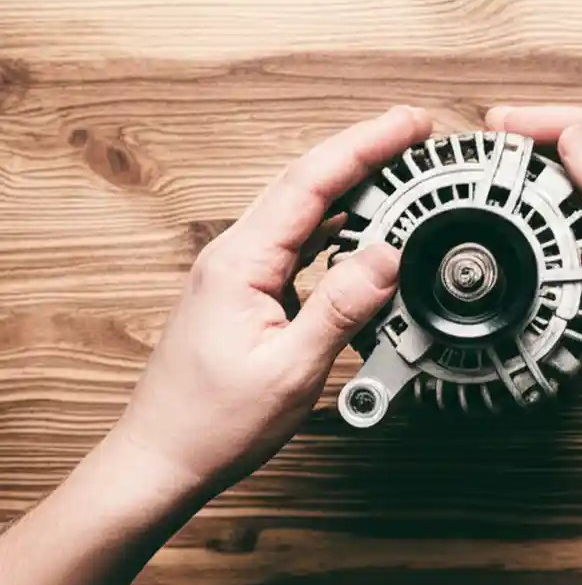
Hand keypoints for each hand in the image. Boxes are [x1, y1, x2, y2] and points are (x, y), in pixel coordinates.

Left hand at [110, 106, 432, 495]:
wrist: (162, 460)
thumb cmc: (213, 425)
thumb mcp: (291, 369)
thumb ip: (343, 308)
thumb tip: (388, 255)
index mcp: (241, 263)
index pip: (312, 182)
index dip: (366, 144)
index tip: (410, 124)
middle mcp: (234, 256)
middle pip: (307, 183)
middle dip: (366, 152)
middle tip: (417, 137)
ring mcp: (237, 272)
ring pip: (304, 211)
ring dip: (354, 189)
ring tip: (403, 177)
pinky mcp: (246, 291)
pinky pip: (298, 243)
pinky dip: (338, 228)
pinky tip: (362, 232)